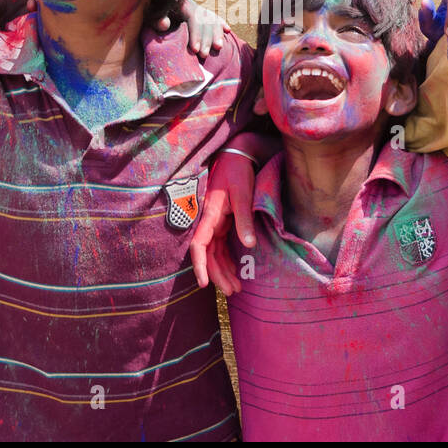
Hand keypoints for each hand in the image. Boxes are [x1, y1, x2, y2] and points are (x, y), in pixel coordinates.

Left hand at [152, 0, 228, 56]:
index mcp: (182, 5)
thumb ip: (157, 19)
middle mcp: (194, 6)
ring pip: (212, 20)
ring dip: (216, 34)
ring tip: (218, 47)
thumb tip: (164, 24)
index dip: (195, 35)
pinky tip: (227, 30)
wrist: (157, 2)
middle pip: (205, 22)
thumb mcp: (152, 15)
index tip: (194, 50)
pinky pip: (214, 17)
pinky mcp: (202, 13)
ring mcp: (199, 9)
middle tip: (203, 55)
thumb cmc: (154, 13)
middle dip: (206, 39)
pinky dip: (221, 23)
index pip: (194, 19)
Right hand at [191, 151, 256, 294]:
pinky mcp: (221, 221)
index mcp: (210, 215)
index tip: (204, 284)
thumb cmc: (238, 172)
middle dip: (218, 275)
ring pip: (214, 253)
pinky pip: (220, 246)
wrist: (237, 156)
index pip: (199, 245)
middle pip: (207, 254)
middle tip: (232, 291)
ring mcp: (214, 222)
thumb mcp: (243, 194)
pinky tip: (235, 271)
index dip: (200, 266)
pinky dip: (226, 260)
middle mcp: (209, 221)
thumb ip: (244, 219)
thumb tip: (249, 245)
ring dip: (223, 270)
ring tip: (236, 288)